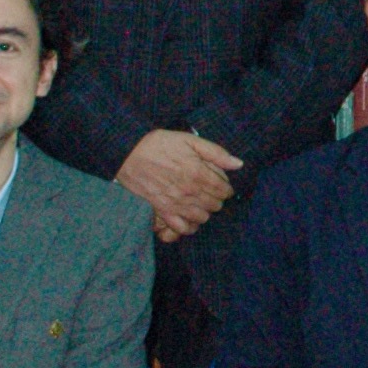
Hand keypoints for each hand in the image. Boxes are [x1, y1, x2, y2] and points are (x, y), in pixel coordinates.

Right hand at [117, 129, 242, 239]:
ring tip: (200, 203)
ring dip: (205, 211)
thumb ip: (216, 153)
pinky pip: (182, 228)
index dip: (226, 188)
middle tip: (211, 193)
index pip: (224, 190)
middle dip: (217, 199)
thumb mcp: (190, 140)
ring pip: (202, 218)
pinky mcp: (162, 212)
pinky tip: (189, 218)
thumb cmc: (159, 144)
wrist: (128, 153)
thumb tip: (238, 164)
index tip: (222, 185)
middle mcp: (190, 192)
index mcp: (199, 174)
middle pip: (215, 205)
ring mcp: (176, 204)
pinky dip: (189, 226)